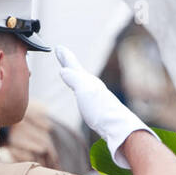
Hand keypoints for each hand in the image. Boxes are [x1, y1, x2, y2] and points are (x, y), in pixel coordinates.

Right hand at [55, 45, 147, 163]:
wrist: (117, 127)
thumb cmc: (101, 109)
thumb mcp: (84, 90)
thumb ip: (74, 79)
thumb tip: (63, 71)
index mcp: (87, 81)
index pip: (73, 65)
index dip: (65, 57)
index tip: (59, 47)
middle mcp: (91, 86)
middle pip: (77, 71)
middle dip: (68, 63)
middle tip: (61, 54)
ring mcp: (94, 96)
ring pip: (81, 81)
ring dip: (73, 74)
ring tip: (68, 71)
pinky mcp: (96, 108)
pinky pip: (83, 92)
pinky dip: (78, 87)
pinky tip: (81, 92)